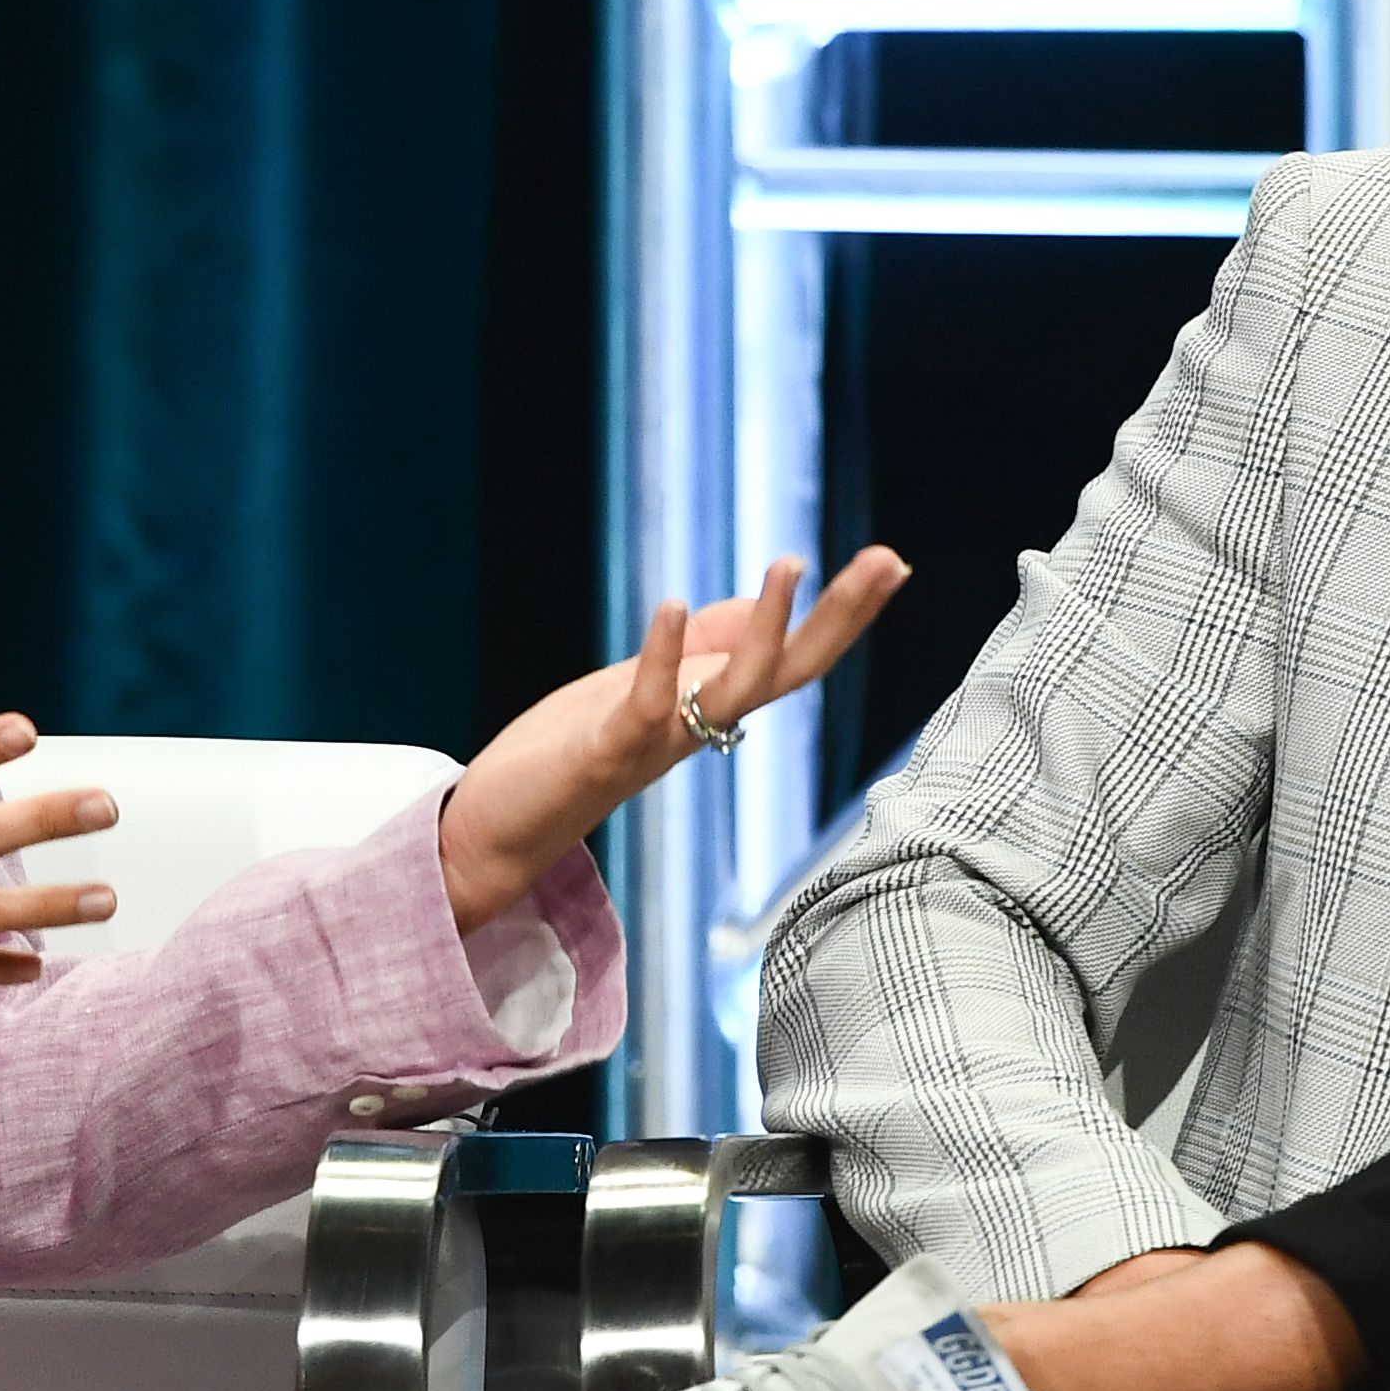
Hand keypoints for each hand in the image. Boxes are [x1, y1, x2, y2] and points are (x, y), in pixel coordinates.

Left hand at [432, 548, 909, 929]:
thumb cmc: (571, 752)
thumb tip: (757, 606)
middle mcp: (700, 728)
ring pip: (735, 692)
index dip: (843, 613)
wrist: (499, 829)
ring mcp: (658, 742)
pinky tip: (676, 604)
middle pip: (790, 672)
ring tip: (789, 564)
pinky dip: (665, 659)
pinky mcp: (605, 752)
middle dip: (840, 618)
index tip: (891, 561)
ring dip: (766, 630)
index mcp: (711, 708)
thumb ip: (701, 654)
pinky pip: (646, 707)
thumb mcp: (644, 684)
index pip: (795, 657)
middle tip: (887, 561)